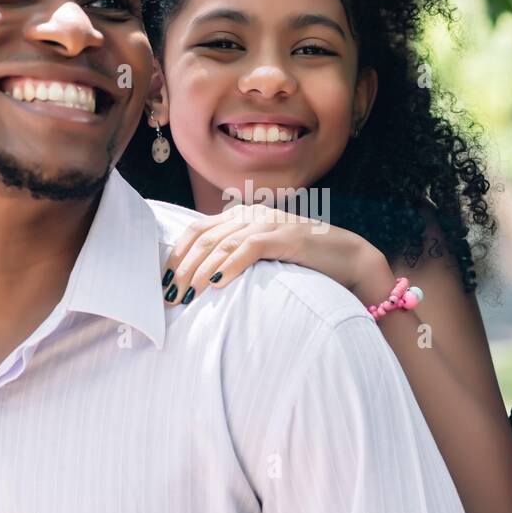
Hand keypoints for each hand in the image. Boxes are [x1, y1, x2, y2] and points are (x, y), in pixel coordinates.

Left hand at [160, 204, 390, 305]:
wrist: (348, 259)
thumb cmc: (304, 264)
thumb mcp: (263, 258)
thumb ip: (236, 259)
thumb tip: (201, 284)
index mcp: (242, 217)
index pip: (196, 231)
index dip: (176, 256)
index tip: (162, 283)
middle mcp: (251, 214)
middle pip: (203, 238)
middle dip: (182, 269)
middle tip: (169, 298)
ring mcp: (268, 223)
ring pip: (221, 244)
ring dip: (199, 272)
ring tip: (186, 297)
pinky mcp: (285, 236)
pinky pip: (249, 249)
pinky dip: (229, 267)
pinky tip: (215, 286)